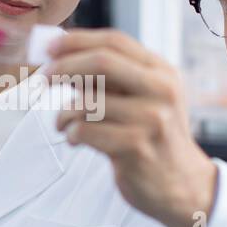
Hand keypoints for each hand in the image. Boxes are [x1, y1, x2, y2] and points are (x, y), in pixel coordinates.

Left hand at [46, 29, 217, 226]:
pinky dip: (71, 134)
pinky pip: (85, 131)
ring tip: (63, 123)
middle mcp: (161, 91)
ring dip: (63, 112)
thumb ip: (113, 79)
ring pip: (87, 101)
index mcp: (162, 72)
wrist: (182, 186)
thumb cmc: (153, 138)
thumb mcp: (145, 99)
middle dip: (65, 67)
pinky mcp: (135, 147)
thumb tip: (62, 54)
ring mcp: (150, 119)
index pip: (115, 41)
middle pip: (101, 63)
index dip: (77, 40)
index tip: (49, 46)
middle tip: (44, 77)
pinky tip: (76, 140)